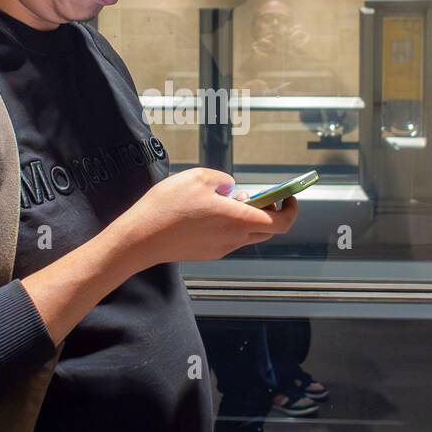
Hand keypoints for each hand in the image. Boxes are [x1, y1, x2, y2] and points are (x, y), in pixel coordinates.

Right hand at [115, 167, 298, 268]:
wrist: (140, 238)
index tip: (287, 196)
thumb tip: (230, 188)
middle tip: (258, 195)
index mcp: (239, 221)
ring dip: (247, 218)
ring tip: (228, 199)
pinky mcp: (206, 253)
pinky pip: (228, 239)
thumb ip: (222, 180)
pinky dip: (230, 225)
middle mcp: (234, 239)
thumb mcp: (198, 178)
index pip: (282, 223)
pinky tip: (210, 212)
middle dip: (268, 211)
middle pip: (266, 230)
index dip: (290, 209)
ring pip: (246, 235)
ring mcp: (220, 249)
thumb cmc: (168, 207)